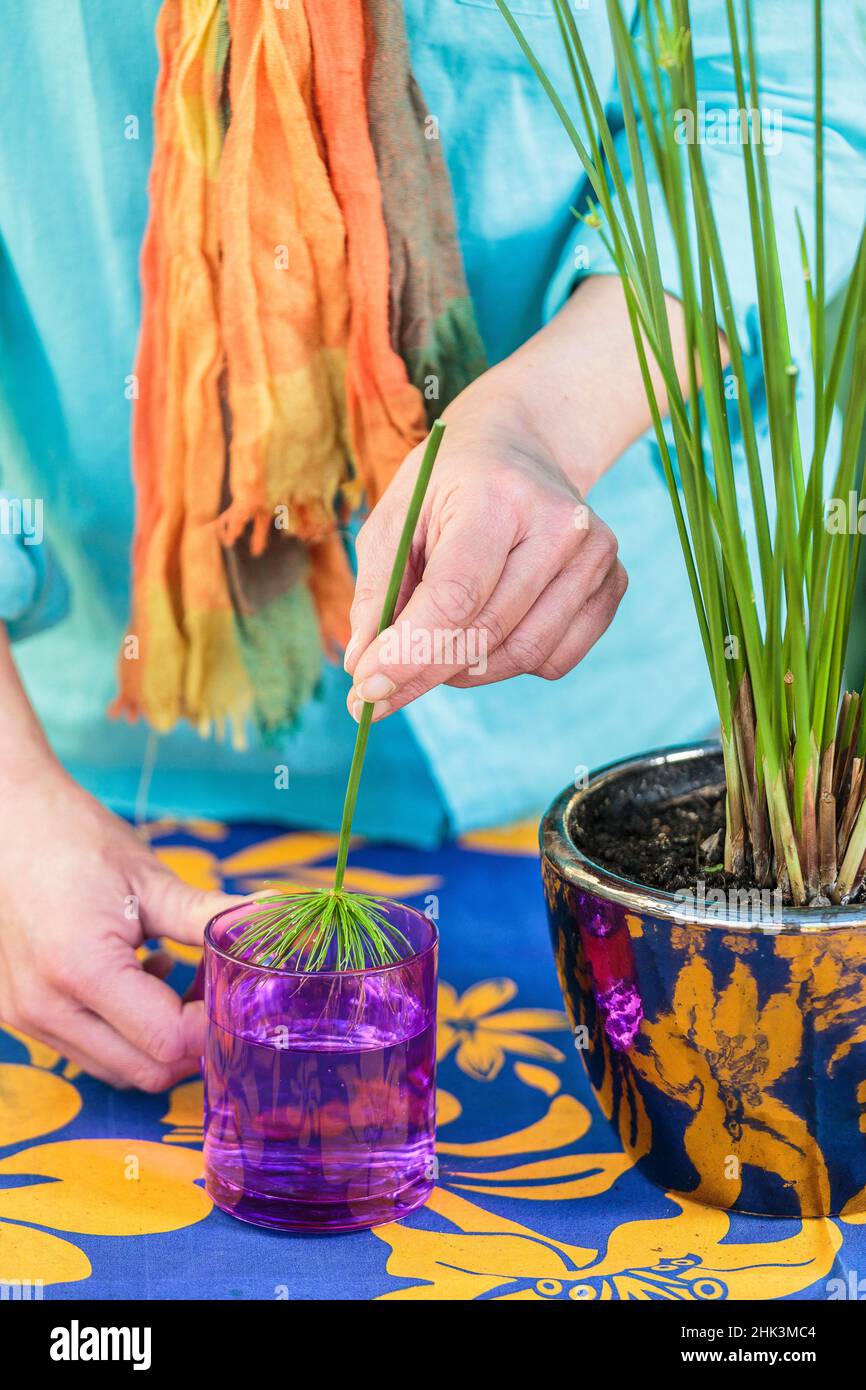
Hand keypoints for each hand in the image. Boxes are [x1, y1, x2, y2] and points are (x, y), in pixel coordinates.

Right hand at [0, 766, 240, 1089]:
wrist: (6, 820)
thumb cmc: (75, 840)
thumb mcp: (151, 879)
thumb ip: (211, 917)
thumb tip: (269, 922)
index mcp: (81, 969)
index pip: (168, 1040)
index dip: (214, 1024)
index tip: (236, 991)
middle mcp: (46, 1007)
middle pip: (145, 1071)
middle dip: (193, 1041)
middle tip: (216, 990)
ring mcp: (26, 1016)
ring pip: (116, 1069)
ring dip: (159, 1040)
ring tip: (178, 978)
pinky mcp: (17, 1013)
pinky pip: (86, 1049)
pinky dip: (125, 1032)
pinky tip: (140, 976)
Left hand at [344, 376, 626, 719]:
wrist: (521, 446)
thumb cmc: (448, 486)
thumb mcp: (397, 517)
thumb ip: (378, 590)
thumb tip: (365, 668)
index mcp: (497, 496)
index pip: (456, 596)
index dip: (409, 652)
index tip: (365, 690)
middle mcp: (559, 523)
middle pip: (486, 633)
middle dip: (423, 673)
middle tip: (377, 693)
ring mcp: (595, 555)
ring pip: (523, 655)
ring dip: (466, 672)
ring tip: (434, 648)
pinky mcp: (613, 583)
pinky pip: (555, 659)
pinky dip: (509, 664)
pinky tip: (485, 632)